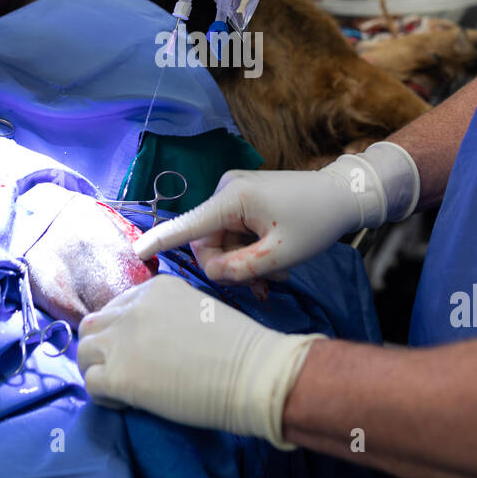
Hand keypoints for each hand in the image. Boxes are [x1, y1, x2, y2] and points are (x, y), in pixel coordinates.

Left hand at [77, 274, 325, 448]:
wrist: (253, 373)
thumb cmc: (239, 347)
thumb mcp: (197, 310)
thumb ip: (167, 316)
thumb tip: (152, 340)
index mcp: (154, 289)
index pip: (117, 307)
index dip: (122, 331)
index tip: (137, 351)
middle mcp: (132, 309)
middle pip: (93, 325)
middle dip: (102, 347)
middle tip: (122, 369)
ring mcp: (122, 342)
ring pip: (84, 352)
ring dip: (97, 369)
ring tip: (121, 388)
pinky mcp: (119, 376)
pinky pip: (91, 384)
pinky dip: (103, 396)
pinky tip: (126, 403)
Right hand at [134, 142, 421, 282]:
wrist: (342, 195)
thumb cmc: (316, 221)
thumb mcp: (281, 255)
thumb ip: (241, 269)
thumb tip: (213, 274)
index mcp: (233, 199)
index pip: (188, 225)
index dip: (160, 240)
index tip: (134, 251)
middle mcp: (226, 190)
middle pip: (208, 243)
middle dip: (231, 268)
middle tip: (263, 287)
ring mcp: (234, 193)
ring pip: (222, 242)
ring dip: (245, 263)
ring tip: (276, 276)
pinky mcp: (242, 199)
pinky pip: (233, 233)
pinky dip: (250, 250)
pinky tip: (274, 262)